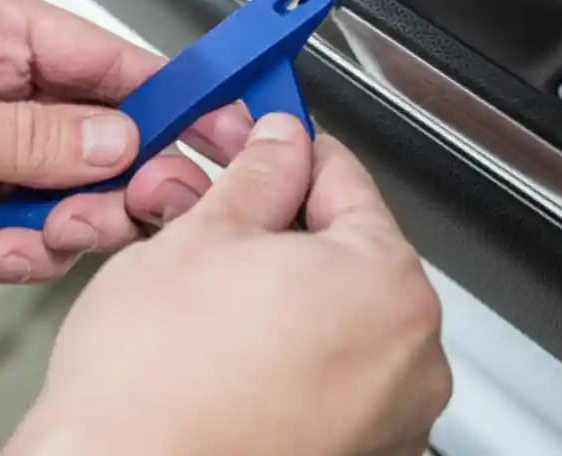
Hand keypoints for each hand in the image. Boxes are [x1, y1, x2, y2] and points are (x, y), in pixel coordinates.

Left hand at [0, 0, 249, 280]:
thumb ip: (30, 137)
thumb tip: (116, 142)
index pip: (105, 55)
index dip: (170, 94)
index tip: (222, 125)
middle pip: (95, 132)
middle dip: (107, 182)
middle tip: (117, 216)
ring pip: (60, 189)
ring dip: (48, 227)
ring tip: (10, 240)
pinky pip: (16, 226)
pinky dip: (3, 251)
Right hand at [5, 114, 451, 455]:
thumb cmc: (152, 388)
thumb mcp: (201, 237)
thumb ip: (257, 174)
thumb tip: (279, 145)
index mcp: (388, 286)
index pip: (346, 180)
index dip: (288, 151)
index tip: (259, 142)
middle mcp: (410, 359)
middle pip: (343, 255)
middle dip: (274, 227)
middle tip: (211, 214)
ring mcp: (389, 419)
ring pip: (332, 320)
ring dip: (278, 292)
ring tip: (207, 291)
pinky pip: (326, 380)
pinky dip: (286, 356)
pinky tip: (226, 349)